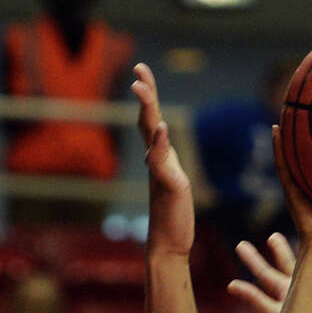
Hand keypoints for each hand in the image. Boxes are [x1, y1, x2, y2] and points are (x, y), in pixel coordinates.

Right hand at [134, 62, 193, 256]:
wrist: (169, 244)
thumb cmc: (172, 216)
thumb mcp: (172, 181)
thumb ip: (165, 161)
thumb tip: (160, 143)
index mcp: (160, 156)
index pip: (152, 119)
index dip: (147, 94)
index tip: (140, 69)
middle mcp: (156, 160)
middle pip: (148, 119)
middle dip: (145, 92)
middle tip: (139, 69)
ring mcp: (160, 171)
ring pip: (152, 134)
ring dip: (147, 109)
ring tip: (141, 87)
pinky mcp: (168, 185)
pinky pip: (162, 162)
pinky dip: (160, 144)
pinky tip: (162, 128)